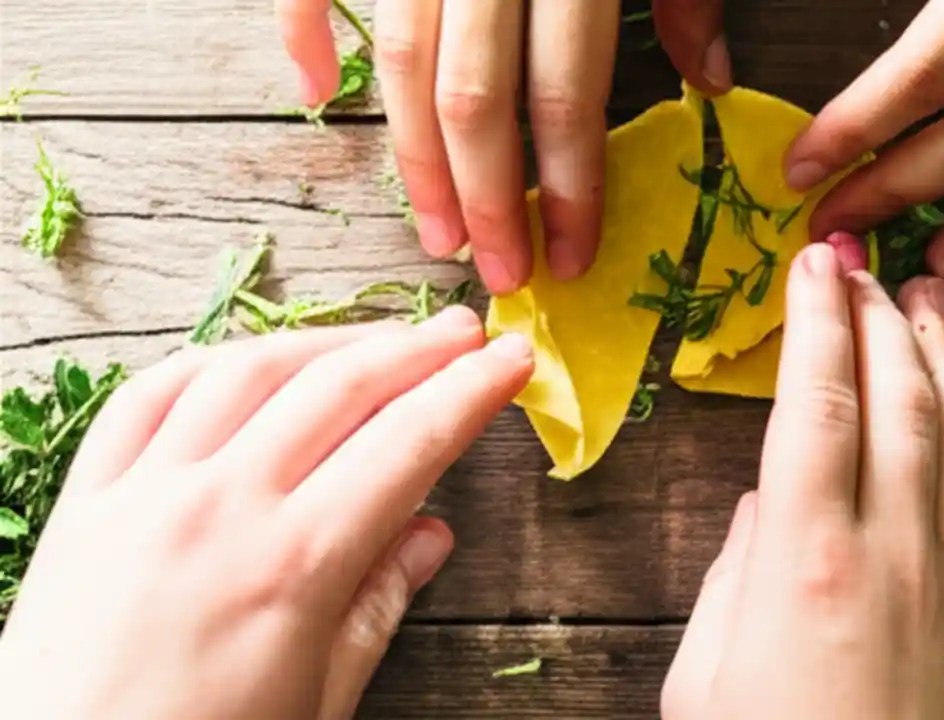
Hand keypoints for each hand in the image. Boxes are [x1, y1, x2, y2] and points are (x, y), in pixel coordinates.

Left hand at [0, 308, 532, 719]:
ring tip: (375, 339)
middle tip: (463, 332)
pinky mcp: (87, 498)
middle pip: (338, 388)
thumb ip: (378, 604)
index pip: (408, 444)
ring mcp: (145, 493)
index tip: (510, 362)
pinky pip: (151, 394)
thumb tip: (432, 535)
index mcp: (295, 565)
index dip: (470, 393)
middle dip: (415, 349)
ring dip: (327, 341)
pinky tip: (255, 360)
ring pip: (250, 370)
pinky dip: (214, 361)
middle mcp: (221, 508)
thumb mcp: (319, 700)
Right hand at [275, 0, 729, 294]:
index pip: (562, 92)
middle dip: (484, 200)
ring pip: (398, 60)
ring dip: (413, 158)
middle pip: (471, 96)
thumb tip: (707, 82)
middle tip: (498, 274)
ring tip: (435, 231)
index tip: (572, 261)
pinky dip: (303, 33)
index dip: (568, 187)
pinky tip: (317, 99)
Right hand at [662, 242, 943, 718]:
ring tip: (928, 292)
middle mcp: (889, 547)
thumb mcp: (703, 676)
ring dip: (943, 351)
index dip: (816, 324)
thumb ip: (733, 576)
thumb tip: (763, 506)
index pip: (816, 403)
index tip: (810, 265)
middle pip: (893, 398)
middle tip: (861, 260)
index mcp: (803, 557)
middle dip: (877, 315)